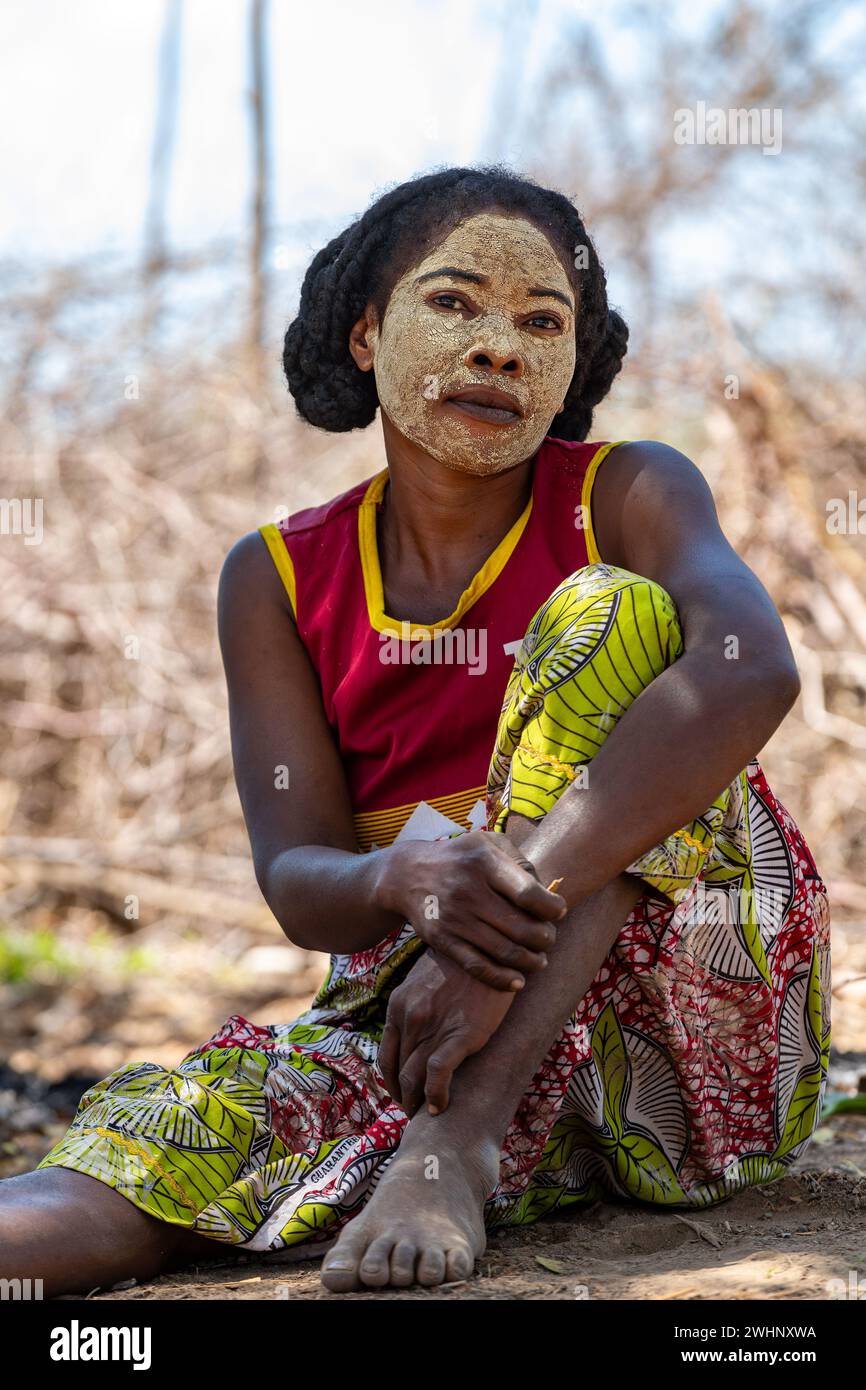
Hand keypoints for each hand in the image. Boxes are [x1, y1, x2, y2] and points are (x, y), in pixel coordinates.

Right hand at [376, 830, 566, 990]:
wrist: (407, 874)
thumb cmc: (461, 857)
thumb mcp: (487, 842)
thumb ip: (519, 858)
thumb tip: (547, 888)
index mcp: (485, 862)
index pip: (528, 894)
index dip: (552, 908)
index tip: (558, 912)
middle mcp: (469, 890)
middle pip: (521, 928)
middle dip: (545, 939)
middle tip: (549, 939)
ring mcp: (454, 917)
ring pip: (504, 951)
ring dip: (531, 962)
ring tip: (540, 960)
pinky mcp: (442, 939)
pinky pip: (477, 966)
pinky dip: (502, 979)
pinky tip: (517, 981)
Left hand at [378, 950, 512, 1116]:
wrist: (491, 949)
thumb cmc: (463, 963)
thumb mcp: (426, 979)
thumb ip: (416, 1005)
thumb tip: (417, 1030)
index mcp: (398, 1005)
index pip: (386, 1055)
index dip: (392, 1080)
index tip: (402, 1092)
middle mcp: (409, 1018)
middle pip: (399, 1070)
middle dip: (404, 1095)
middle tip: (414, 1109)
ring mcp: (432, 1028)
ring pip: (414, 1078)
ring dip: (416, 1102)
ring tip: (425, 1113)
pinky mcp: (459, 1036)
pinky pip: (438, 1076)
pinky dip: (436, 1097)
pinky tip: (440, 1108)